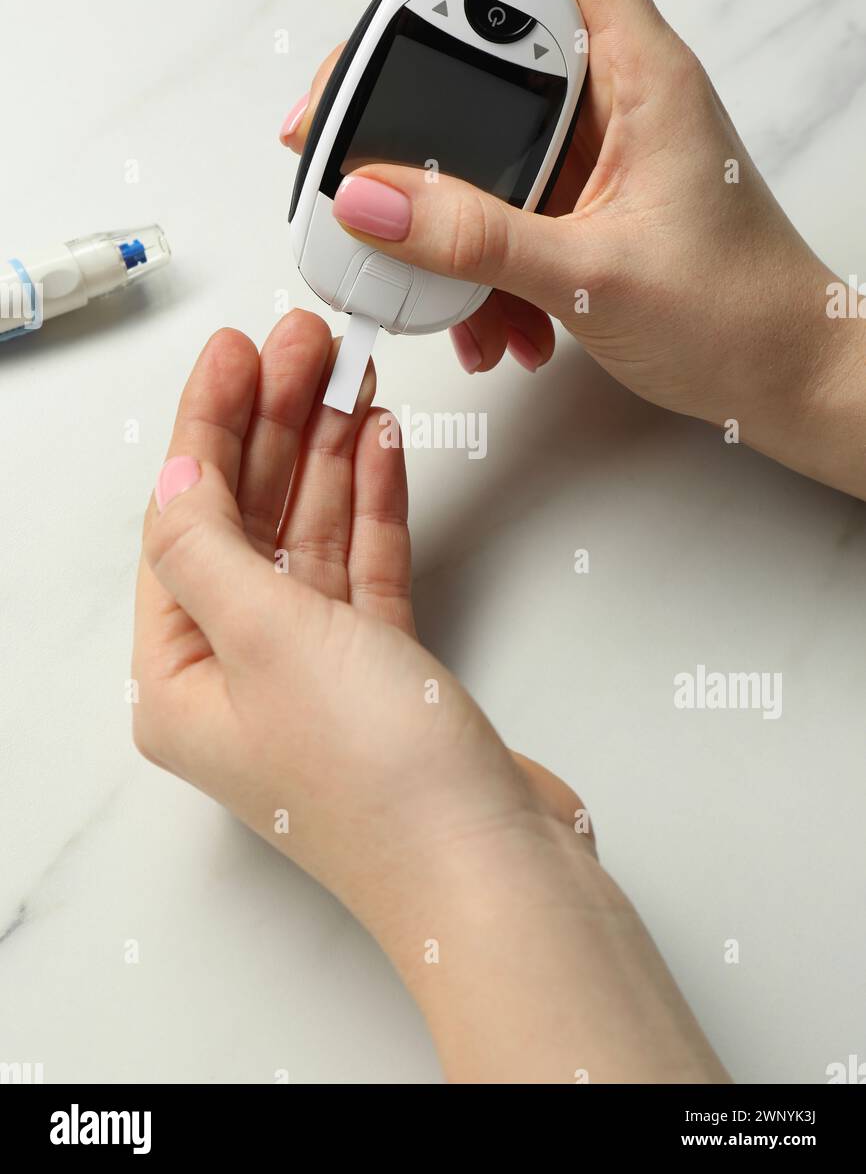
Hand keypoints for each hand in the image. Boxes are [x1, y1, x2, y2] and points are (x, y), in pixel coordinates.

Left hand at [132, 309, 586, 937]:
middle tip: (299, 340)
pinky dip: (372, 505)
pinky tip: (381, 443)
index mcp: (182, 680)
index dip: (205, 426)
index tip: (232, 350)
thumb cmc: (376, 779)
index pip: (182, 522)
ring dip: (326, 451)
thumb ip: (209, 547)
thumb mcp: (265, 640)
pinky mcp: (386, 674)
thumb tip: (173, 478)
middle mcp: (240, 677)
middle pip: (246, 519)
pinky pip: (365, 568)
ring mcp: (317, 674)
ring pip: (310, 535)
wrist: (493, 868)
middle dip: (271, 423)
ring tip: (344, 369)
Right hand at [282, 0, 864, 498]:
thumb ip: (476, 239)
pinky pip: (499, 206)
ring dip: (443, 210)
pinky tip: (485, 319)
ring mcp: (593, 151)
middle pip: (488, 39)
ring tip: (418, 269)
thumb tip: (370, 198)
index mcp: (641, 71)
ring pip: (484, 138)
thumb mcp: (594, 275)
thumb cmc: (735, 312)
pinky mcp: (579, 202)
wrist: (781, 375)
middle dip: (406, 92)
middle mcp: (614, 95)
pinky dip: (475, 259)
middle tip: (341, 136)